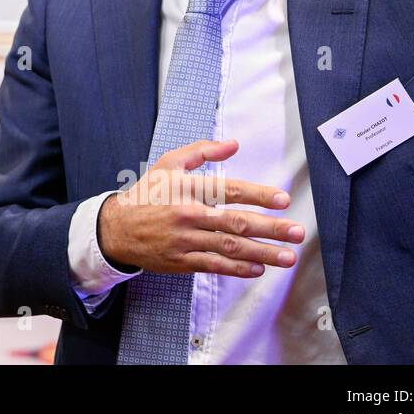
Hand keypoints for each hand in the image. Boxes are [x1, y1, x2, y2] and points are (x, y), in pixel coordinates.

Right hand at [97, 139, 303, 277]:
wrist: (116, 228)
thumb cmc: (147, 193)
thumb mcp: (168, 163)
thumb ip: (201, 152)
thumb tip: (234, 144)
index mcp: (186, 188)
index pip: (228, 190)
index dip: (258, 195)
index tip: (283, 200)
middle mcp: (187, 214)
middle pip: (235, 222)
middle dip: (271, 228)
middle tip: (297, 232)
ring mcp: (184, 240)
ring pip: (229, 248)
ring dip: (262, 253)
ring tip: (287, 256)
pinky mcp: (181, 261)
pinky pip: (214, 266)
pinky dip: (237, 269)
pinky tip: (258, 269)